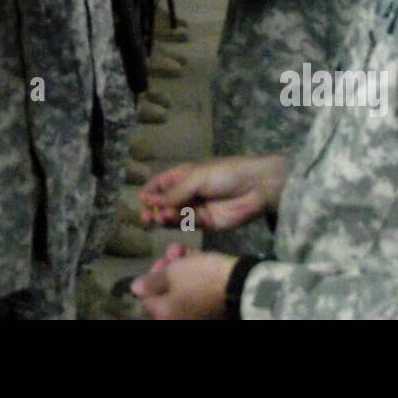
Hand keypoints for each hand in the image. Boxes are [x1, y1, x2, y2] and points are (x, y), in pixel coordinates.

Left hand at [131, 248, 236, 319]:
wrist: (240, 285)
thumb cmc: (201, 278)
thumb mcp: (173, 273)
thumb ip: (152, 281)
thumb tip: (135, 289)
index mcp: (164, 316)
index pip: (146, 297)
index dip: (151, 275)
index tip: (162, 260)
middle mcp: (178, 320)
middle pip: (165, 292)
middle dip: (168, 269)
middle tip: (174, 252)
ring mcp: (195, 316)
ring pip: (181, 289)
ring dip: (181, 268)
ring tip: (186, 250)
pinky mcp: (210, 310)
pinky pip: (195, 292)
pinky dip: (194, 277)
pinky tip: (197, 257)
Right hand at [139, 154, 287, 230]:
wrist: (256, 188)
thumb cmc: (225, 174)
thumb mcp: (196, 177)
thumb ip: (174, 192)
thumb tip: (150, 202)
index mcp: (183, 175)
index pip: (160, 184)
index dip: (149, 193)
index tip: (141, 202)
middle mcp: (187, 192)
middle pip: (164, 202)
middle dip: (153, 209)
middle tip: (145, 218)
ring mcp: (196, 208)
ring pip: (173, 215)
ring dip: (164, 216)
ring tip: (160, 217)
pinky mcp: (205, 223)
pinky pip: (186, 223)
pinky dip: (176, 223)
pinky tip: (171, 219)